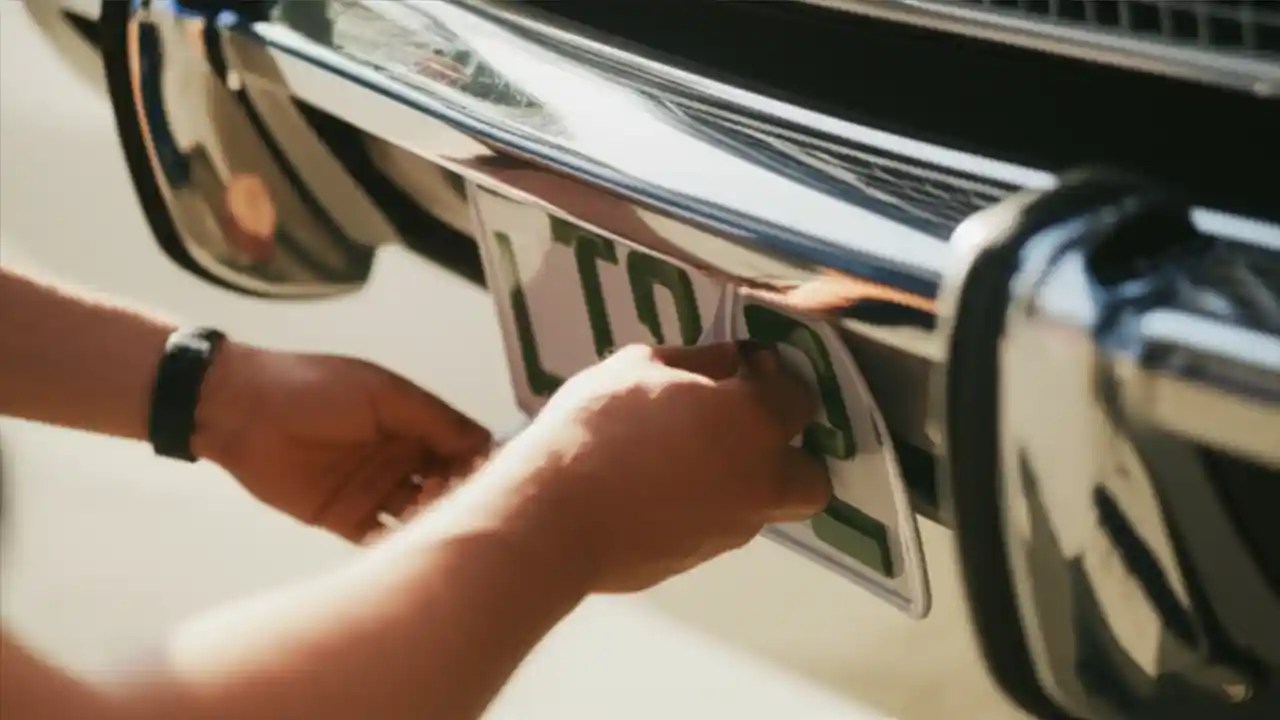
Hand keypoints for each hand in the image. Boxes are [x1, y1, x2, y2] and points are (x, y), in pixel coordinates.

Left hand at [192, 342, 491, 539]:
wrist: (239, 410)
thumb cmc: (314, 389)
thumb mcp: (382, 393)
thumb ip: (434, 418)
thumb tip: (487, 441)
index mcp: (412, 421)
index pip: (463, 446)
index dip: (479, 461)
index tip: (488, 476)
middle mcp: (400, 456)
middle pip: (447, 483)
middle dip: (457, 493)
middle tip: (448, 495)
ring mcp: (374, 488)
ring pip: (419, 513)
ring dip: (431, 518)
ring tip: (426, 516)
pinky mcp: (346, 518)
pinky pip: (382, 537)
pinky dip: (398, 545)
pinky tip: (409, 547)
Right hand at [469, 342, 830, 592]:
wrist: (554, 516)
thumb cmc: (595, 429)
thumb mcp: (638, 367)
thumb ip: (695, 360)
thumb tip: (727, 359)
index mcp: (754, 421)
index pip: (799, 397)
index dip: (773, 378)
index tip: (744, 367)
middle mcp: (760, 479)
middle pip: (810, 475)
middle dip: (789, 452)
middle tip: (744, 428)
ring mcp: (733, 526)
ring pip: (767, 505)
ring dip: (747, 480)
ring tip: (692, 457)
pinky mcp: (700, 556)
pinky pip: (722, 525)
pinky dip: (708, 507)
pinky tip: (662, 488)